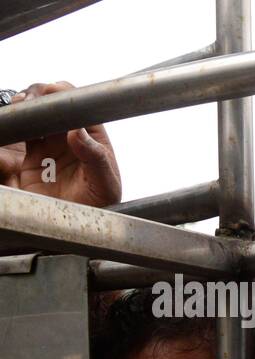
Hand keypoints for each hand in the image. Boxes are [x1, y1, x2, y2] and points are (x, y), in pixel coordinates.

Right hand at [1, 82, 121, 206]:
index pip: (76, 105)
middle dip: (36, 95)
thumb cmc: (101, 207)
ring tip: (16, 108)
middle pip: (49, 103)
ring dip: (21, 107)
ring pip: (31, 114)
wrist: (77, 229)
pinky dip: (10, 128)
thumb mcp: (105, 185)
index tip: (47, 93)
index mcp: (91, 137)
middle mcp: (69, 137)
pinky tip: (9, 126)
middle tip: (26, 101)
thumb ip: (96, 158)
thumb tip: (77, 131)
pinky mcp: (28, 157)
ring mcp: (48, 145)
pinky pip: (16, 135)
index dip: (61, 94)